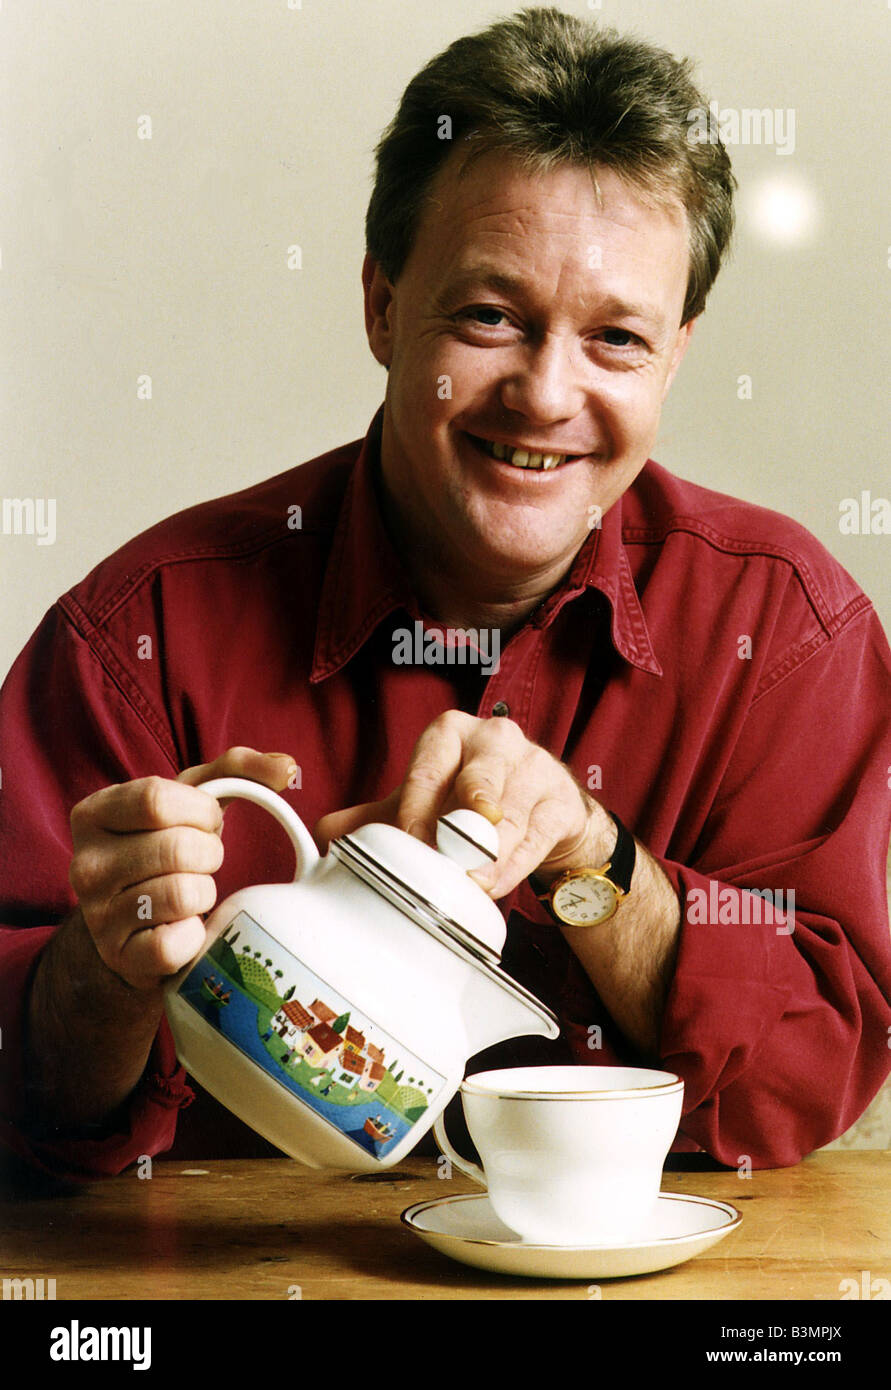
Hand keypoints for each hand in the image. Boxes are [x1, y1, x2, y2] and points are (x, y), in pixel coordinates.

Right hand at [68, 747, 296, 991]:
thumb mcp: (193, 799)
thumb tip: (288, 768)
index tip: (206, 821)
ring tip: (192, 893)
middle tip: (202, 862)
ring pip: (183, 895)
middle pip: (176, 848)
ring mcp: (96, 915)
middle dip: (209, 853)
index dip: (199, 810)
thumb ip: (239, 770)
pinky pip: (177, 943)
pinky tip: (185, 928)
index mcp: (94, 813)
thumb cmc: (170, 846)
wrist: (137, 924)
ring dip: (205, 893)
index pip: (156, 799)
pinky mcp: (119, 958)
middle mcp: (84, 863)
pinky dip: (196, 935)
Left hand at [315, 711, 613, 899]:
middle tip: (444, 856)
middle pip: (478, 780)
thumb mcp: (421, 804)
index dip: (416, 806)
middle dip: (460, 823)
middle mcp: (495, 739)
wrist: (540, 810)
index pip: (429, 766)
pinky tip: (493, 887)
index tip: (407, 841)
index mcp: (450, 733)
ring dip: (486, 856)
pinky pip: (535, 839)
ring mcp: (535, 768)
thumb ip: (374, 818)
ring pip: (509, 817)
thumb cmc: (467, 801)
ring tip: (468, 885)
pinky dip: (512, 868)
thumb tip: (322, 834)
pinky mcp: (562, 802)